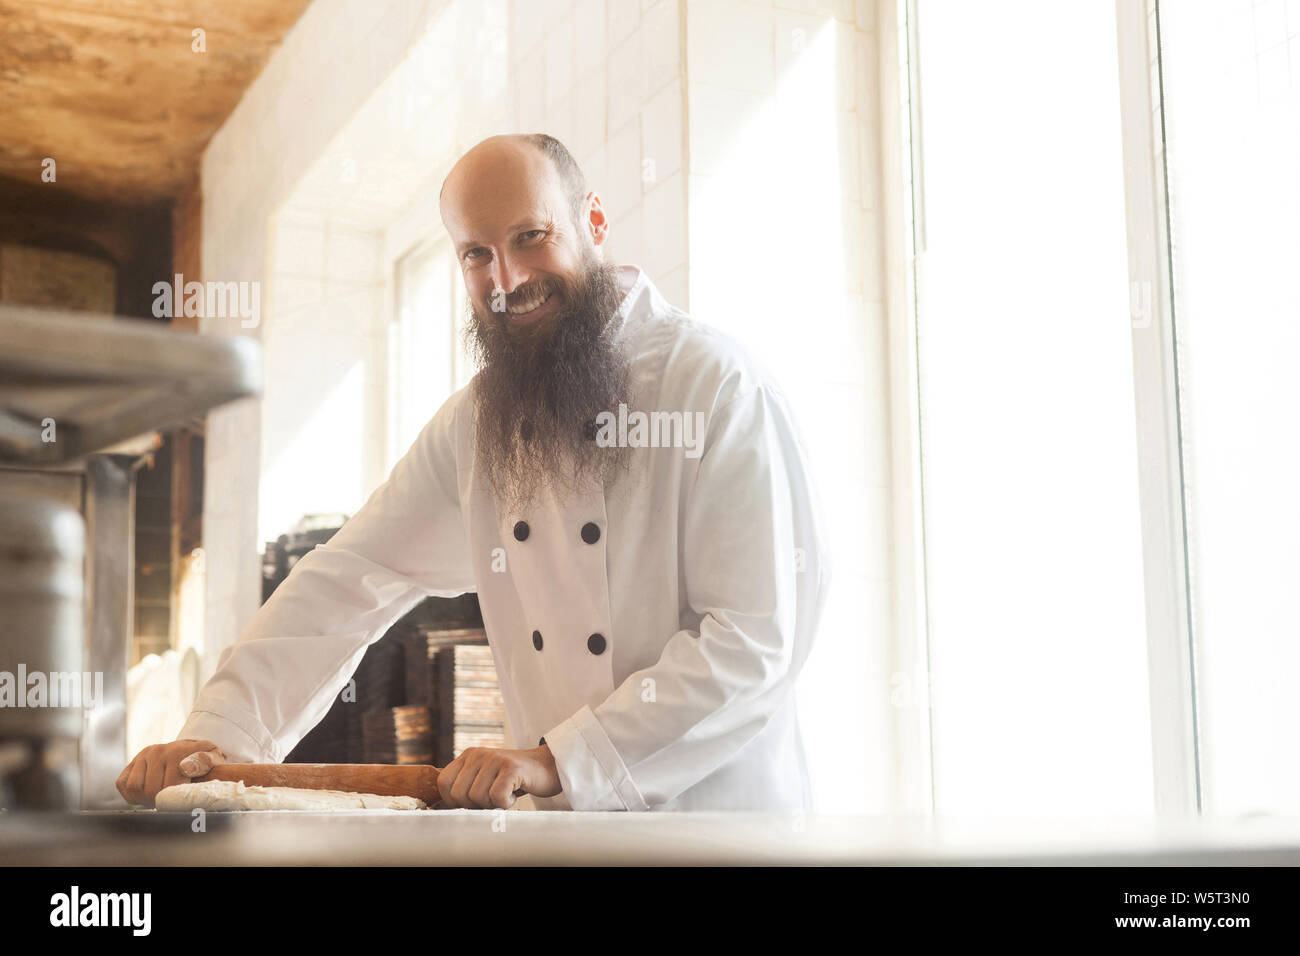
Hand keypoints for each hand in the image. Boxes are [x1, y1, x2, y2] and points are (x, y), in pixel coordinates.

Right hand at [116, 739, 226, 808]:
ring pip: (134, 788)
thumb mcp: (213, 758)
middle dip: (160, 801)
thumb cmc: (203, 760)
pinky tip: (146, 795)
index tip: (181, 804)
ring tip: (159, 798)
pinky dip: (131, 794)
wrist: (189, 750)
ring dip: (145, 799)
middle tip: (170, 803)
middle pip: (150, 790)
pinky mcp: (131, 764)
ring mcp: (142, 756)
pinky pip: (122, 784)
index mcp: (177, 751)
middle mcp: (157, 751)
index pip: (169, 785)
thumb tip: (186, 767)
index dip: (174, 800)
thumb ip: (207, 761)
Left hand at [436, 744, 560, 808]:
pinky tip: (515, 792)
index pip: (443, 784)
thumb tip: (444, 811)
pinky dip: (506, 803)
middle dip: (475, 805)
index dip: (453, 801)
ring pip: (477, 798)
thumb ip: (465, 787)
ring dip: (493, 804)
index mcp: (468, 756)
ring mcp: (495, 759)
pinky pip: (497, 797)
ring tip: (507, 792)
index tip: (472, 804)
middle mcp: (478, 754)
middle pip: (459, 795)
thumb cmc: (514, 780)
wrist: (548, 767)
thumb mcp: (484, 778)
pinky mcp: (511, 767)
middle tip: (494, 798)